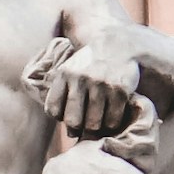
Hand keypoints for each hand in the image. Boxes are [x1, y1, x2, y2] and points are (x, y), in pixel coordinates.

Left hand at [34, 32, 149, 140]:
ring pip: (94, 124)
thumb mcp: (69, 69)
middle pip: (73, 121)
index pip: (54, 110)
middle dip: (77, 129)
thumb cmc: (89, 64)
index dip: (60, 118)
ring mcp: (102, 85)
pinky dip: (111, 124)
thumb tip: (62, 124)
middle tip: (82, 128)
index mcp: (65, 74)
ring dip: (95, 129)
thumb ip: (60, 92)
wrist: (118, 44)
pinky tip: (110, 117)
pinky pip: (113, 120)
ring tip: (96, 124)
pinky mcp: (120, 91)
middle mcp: (82, 79)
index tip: (67, 116)